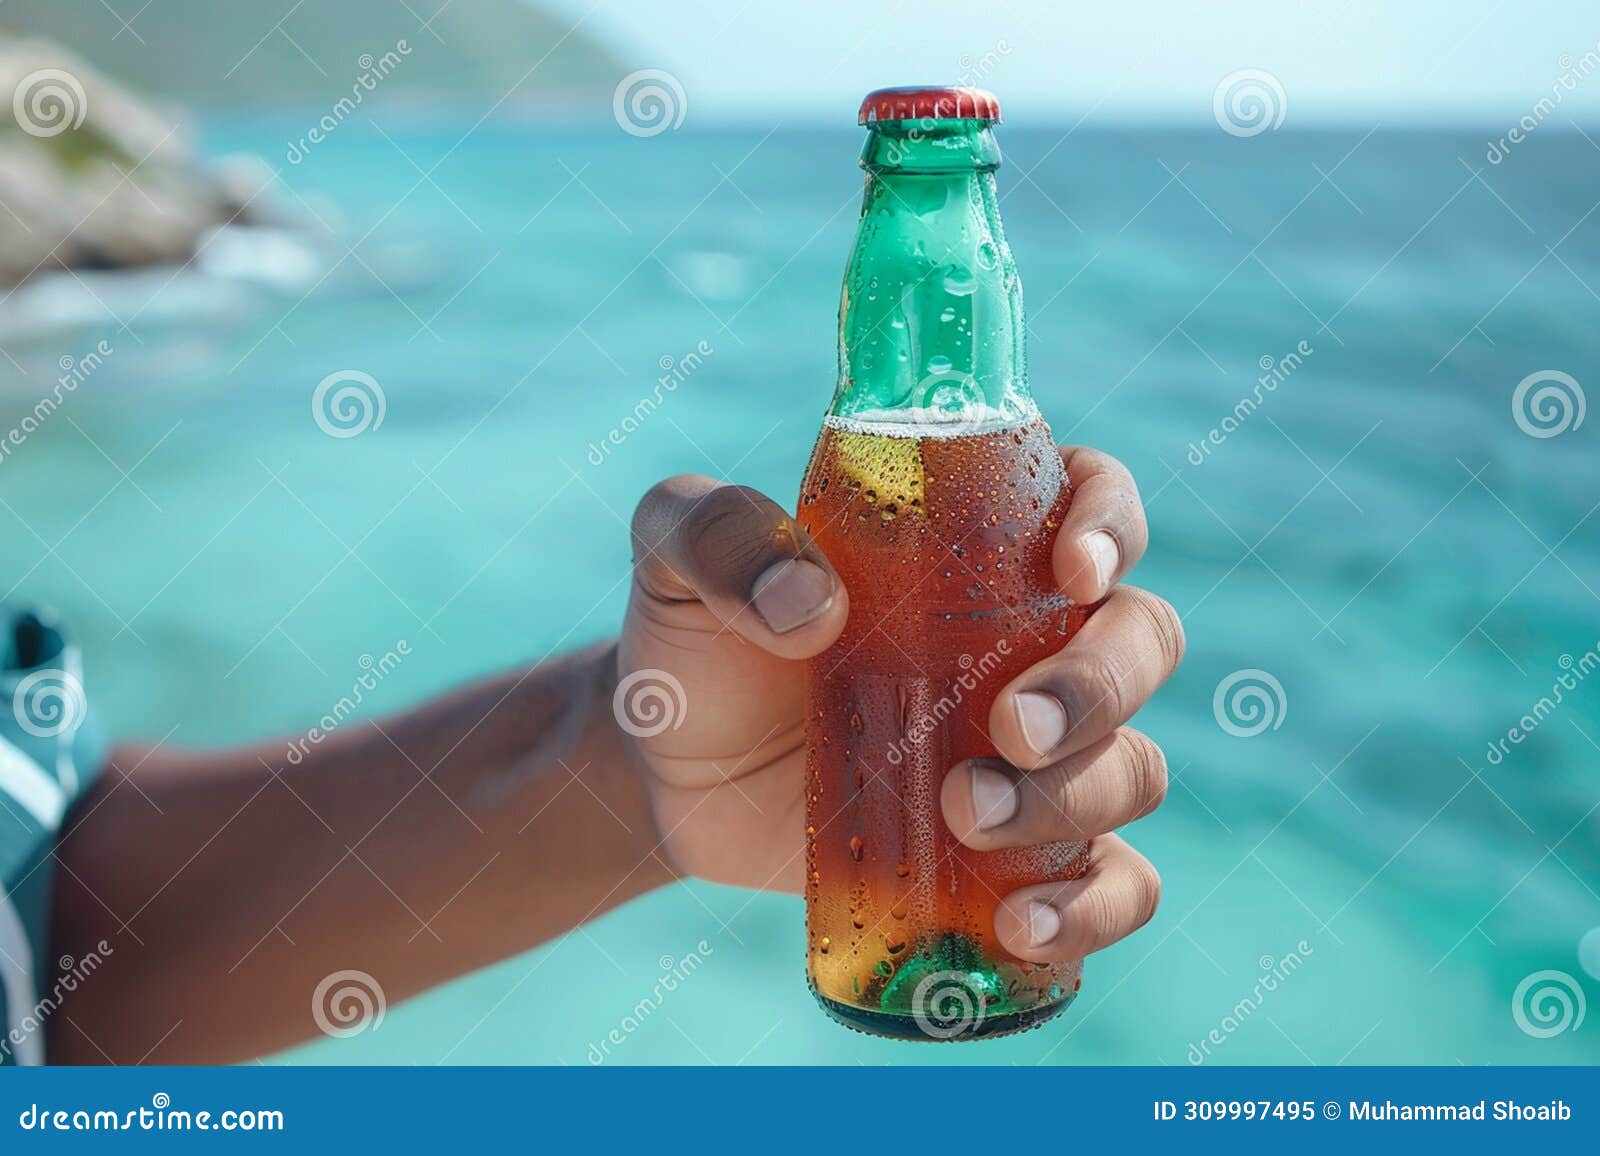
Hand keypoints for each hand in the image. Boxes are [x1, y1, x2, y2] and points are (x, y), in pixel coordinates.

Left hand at [619, 446, 1182, 963]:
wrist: (671, 775)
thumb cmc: (698, 642)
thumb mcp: (677, 556)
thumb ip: (718, 536)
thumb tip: (809, 607)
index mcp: (978, 541)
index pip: (1095, 500)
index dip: (1112, 524)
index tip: (1072, 569)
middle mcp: (1030, 640)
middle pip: (1141, 642)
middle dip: (1098, 688)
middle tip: (1007, 730)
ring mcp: (1033, 755)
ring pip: (1132, 766)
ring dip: (1076, 797)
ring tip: (966, 814)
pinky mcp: (1014, 852)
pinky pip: (1112, 884)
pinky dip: (1094, 907)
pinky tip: (1021, 922)